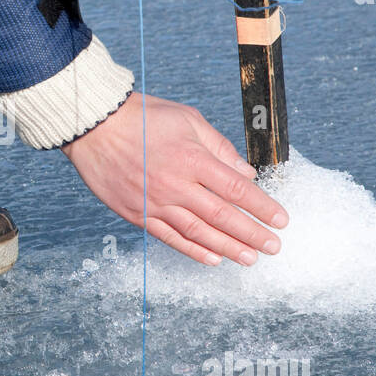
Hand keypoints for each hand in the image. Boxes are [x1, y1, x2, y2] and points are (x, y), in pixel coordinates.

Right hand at [62, 94, 287, 265]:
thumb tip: (245, 173)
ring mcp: (156, 202)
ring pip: (199, 232)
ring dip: (228, 248)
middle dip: (252, 234)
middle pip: (222, 216)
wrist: (94, 127)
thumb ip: (219, 147)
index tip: (281, 220)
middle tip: (274, 247)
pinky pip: (170, 237)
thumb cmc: (142, 117)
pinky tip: (213, 259)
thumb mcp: (188, 119)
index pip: (237, 189)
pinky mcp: (138, 213)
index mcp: (192, 158)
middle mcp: (176, 184)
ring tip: (250, 259)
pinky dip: (193, 250)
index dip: (262, 207)